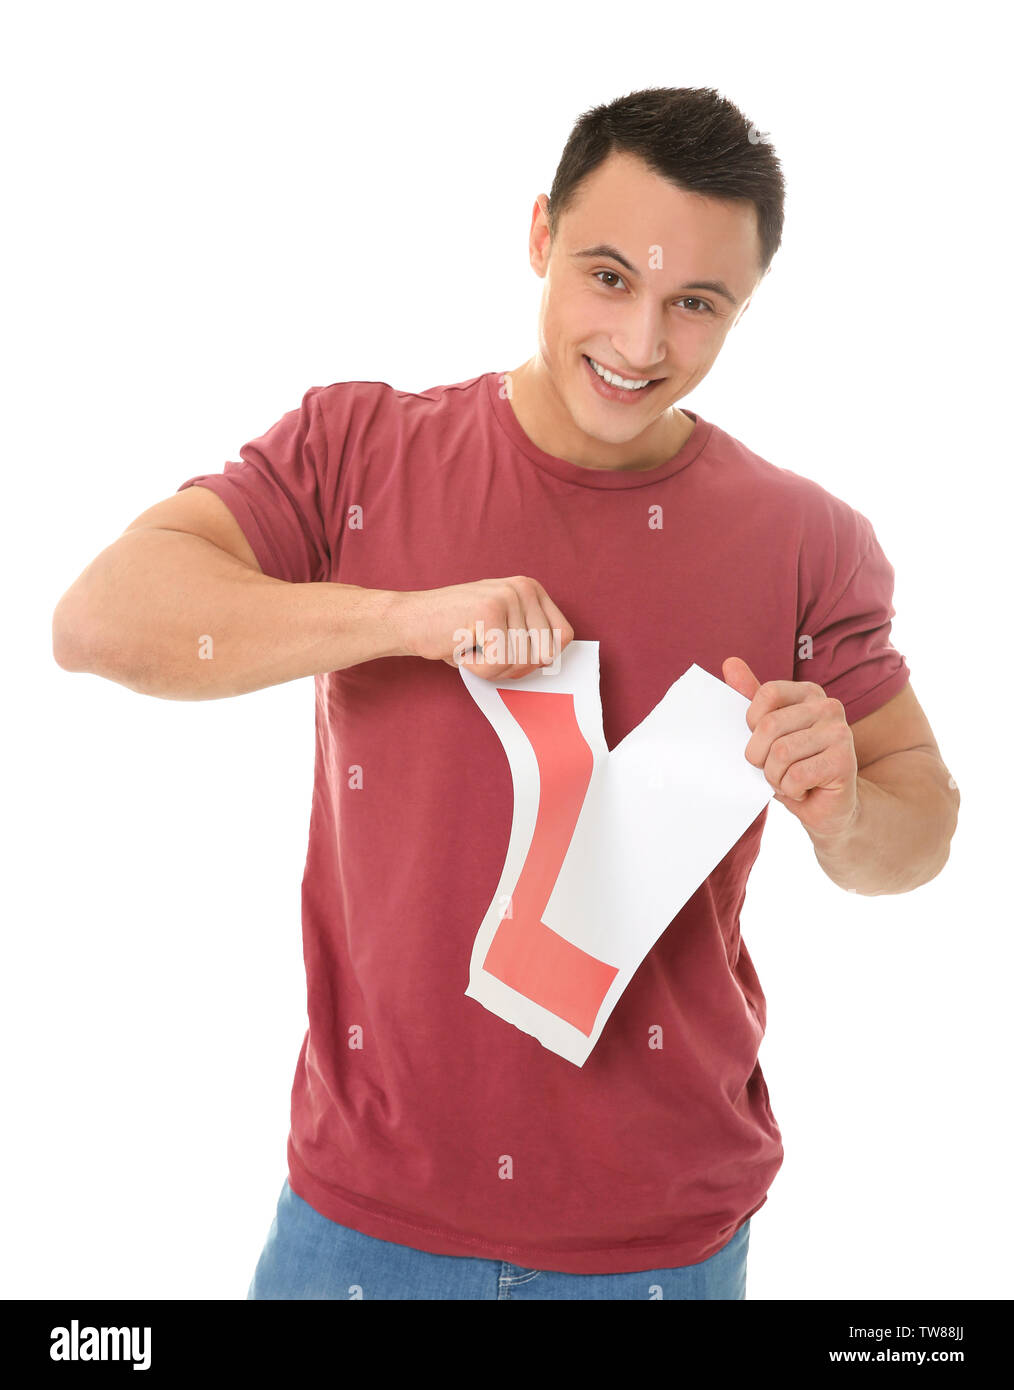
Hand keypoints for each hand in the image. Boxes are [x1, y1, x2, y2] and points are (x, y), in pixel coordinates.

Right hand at [392, 576, 574, 680]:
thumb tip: (554, 662)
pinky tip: (462, 649)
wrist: (408, 620)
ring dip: (493, 668)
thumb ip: (528, 638)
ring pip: (522, 661)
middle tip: (486, 654)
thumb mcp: (501, 628)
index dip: (539, 658)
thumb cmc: (453, 631)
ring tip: (472, 648)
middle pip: (545, 654)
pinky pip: (499, 663)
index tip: (512, 656)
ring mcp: (508, 596)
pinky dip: (478, 668)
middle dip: (515, 667)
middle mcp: (524, 587)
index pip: (563, 636)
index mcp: (531, 589)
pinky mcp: (490, 611)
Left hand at [722, 656, 858, 839]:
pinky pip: (795, 776)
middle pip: (769, 726)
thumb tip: (730, 663)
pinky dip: (791, 790)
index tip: (764, 741)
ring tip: (790, 780)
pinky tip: (804, 790)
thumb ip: (751, 697)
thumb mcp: (768, 731)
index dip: (753, 724)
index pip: (766, 694)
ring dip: (775, 777)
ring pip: (780, 754)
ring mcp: (839, 732)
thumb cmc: (794, 766)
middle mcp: (828, 707)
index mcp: (809, 693)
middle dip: (760, 758)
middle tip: (774, 769)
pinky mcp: (844, 761)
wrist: (828, 806)